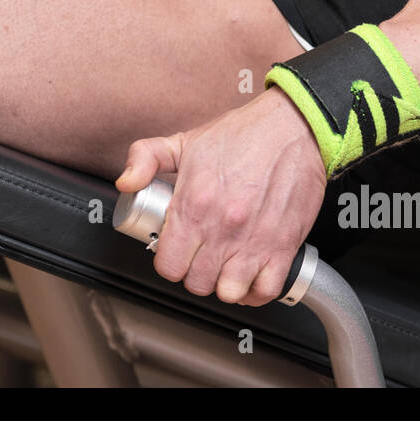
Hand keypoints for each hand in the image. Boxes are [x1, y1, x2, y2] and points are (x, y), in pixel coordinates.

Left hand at [116, 87, 327, 305]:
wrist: (293, 128)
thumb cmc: (244, 135)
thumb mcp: (184, 141)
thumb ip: (145, 158)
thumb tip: (126, 183)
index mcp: (194, 204)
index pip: (168, 265)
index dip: (169, 261)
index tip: (177, 252)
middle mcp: (222, 228)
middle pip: (197, 283)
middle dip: (195, 273)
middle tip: (202, 257)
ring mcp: (253, 241)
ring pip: (229, 292)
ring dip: (225, 284)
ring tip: (225, 267)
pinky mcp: (283, 247)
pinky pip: (266, 290)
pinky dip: (256, 290)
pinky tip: (250, 275)